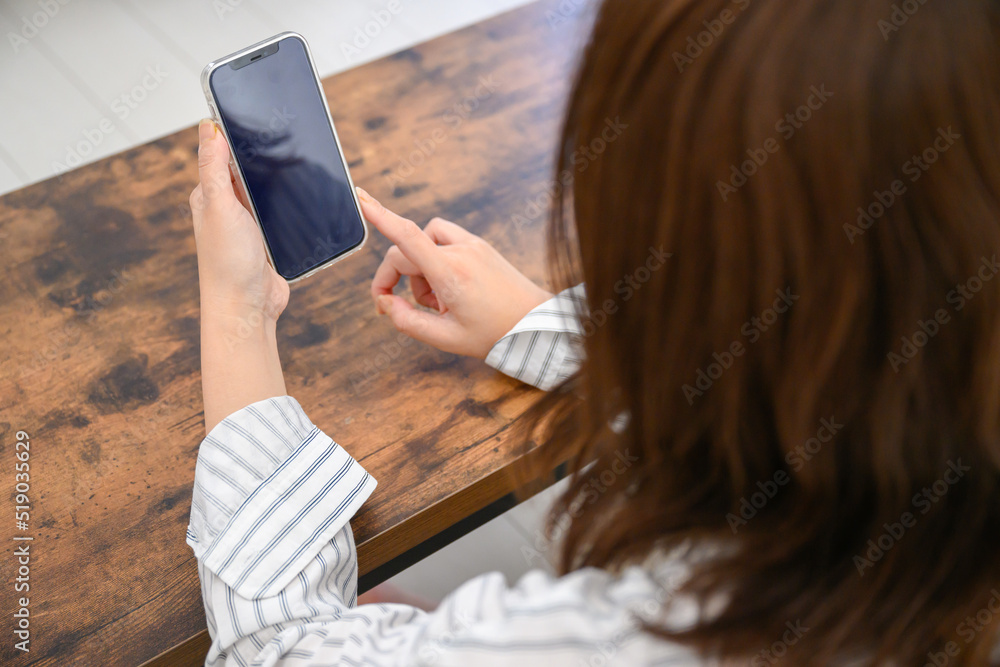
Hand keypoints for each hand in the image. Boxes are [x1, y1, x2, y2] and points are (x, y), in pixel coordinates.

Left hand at [189, 119, 288, 432]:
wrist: (248, 309)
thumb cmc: (227, 262)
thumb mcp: (219, 205)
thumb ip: (214, 167)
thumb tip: (209, 127)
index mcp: (209, 195)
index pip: (223, 153)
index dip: (240, 134)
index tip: (262, 114)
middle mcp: (228, 207)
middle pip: (249, 171)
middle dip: (267, 156)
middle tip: (293, 136)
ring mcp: (249, 224)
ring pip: (268, 192)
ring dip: (282, 182)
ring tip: (304, 162)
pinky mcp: (269, 240)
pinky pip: (282, 214)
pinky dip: (293, 205)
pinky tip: (307, 197)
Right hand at [359, 188, 552, 358]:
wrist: (536, 324)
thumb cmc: (494, 334)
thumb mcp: (446, 339)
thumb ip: (408, 322)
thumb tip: (386, 304)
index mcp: (451, 273)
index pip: (406, 236)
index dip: (379, 215)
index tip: (359, 198)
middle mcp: (461, 251)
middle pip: (406, 250)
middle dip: (396, 278)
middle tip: (404, 308)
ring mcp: (472, 244)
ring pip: (424, 240)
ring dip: (418, 267)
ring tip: (436, 299)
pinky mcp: (479, 244)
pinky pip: (443, 239)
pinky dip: (436, 258)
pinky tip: (449, 286)